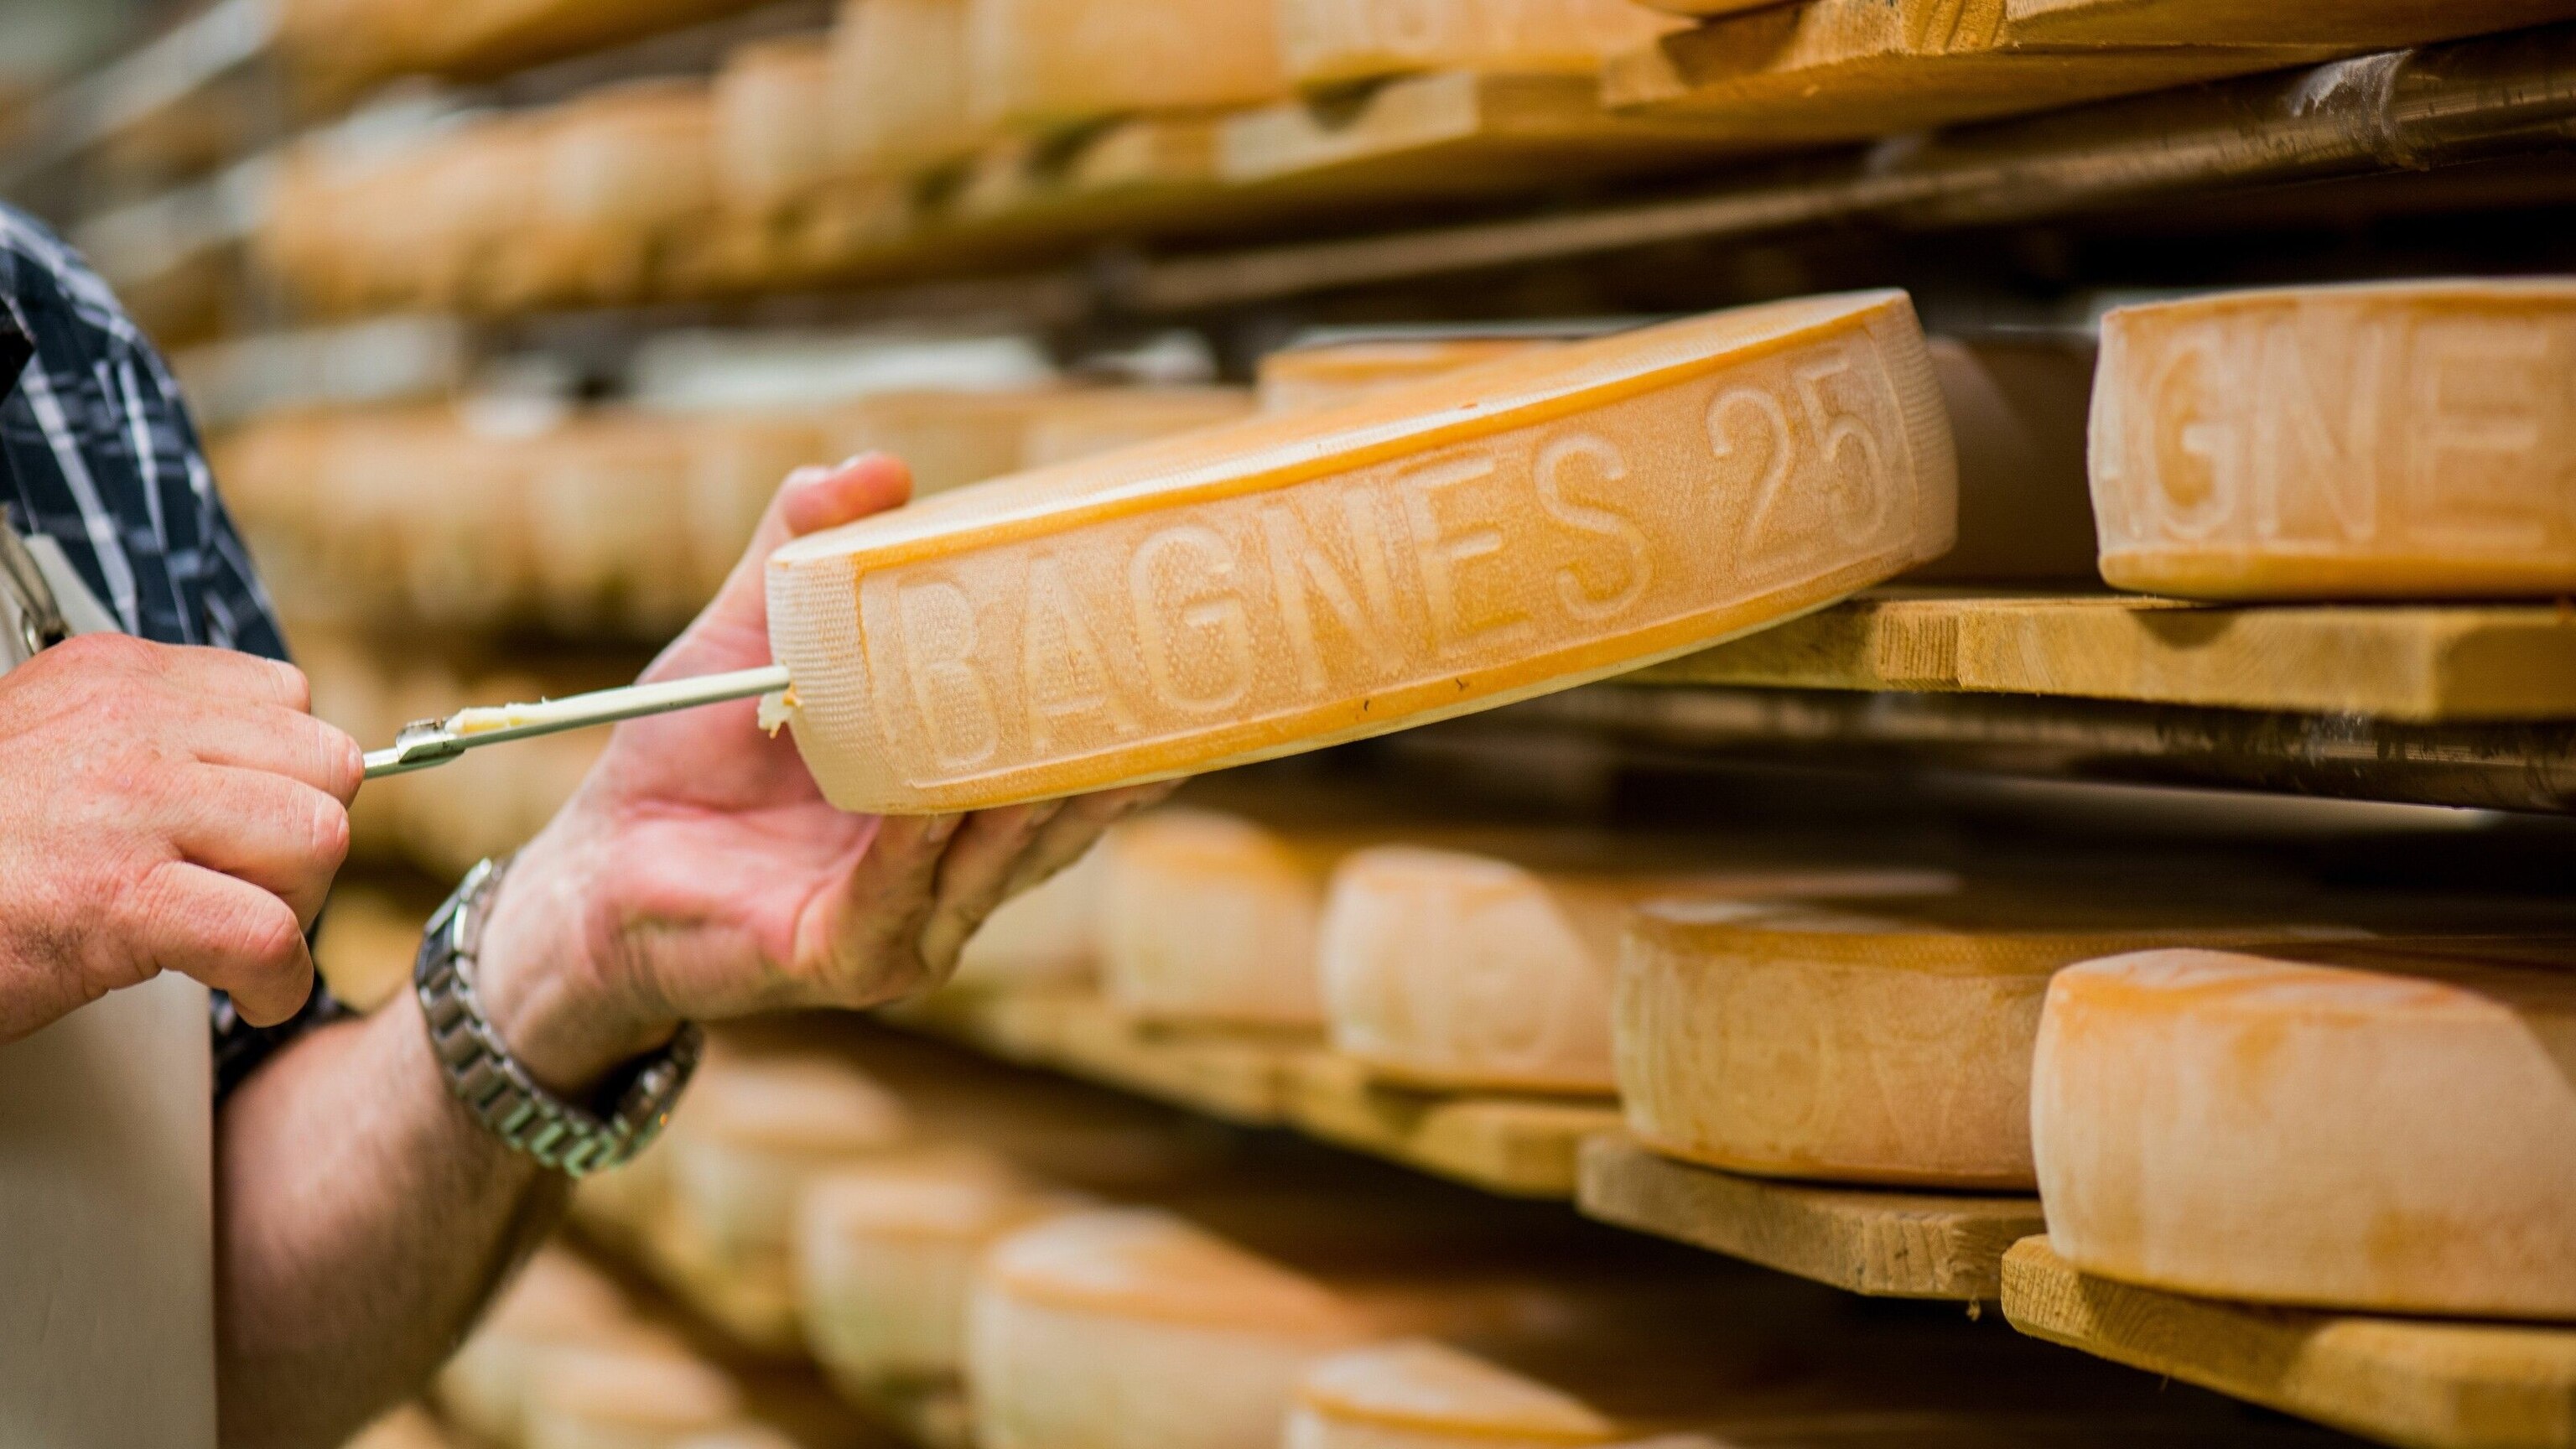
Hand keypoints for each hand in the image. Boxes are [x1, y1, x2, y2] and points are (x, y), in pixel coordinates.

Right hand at [0, 635, 359, 1042]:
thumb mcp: (54, 749)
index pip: (289, 700)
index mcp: (117, 680)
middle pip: (325, 765)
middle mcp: (130, 727)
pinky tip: (245, 993)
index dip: (288, 779)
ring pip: (317, 838)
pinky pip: (269, 934)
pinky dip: (275, 980)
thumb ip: (153, 741)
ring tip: (238, 937)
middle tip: (253, 892)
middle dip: (307, 843)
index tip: (251, 833)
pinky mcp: (121, 899)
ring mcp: (127, 807)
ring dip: (296, 906)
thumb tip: (263, 772)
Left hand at [472, 456, 1173, 1092]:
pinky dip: (923, 850)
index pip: (1059, 769)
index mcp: (952, 804)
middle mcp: (951, 873)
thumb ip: (804, 554)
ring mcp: (907, 923)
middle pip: (1054, 817)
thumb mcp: (749, 637)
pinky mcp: (845, 957)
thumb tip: (876, 468)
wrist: (590, 875)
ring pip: (995, 861)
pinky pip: (899, 898)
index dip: (1121, 727)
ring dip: (1037, 803)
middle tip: (1172, 694)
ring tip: (1086, 739)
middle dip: (1112, 763)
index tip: (1179, 664)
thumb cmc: (681, 759)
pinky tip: (944, 804)